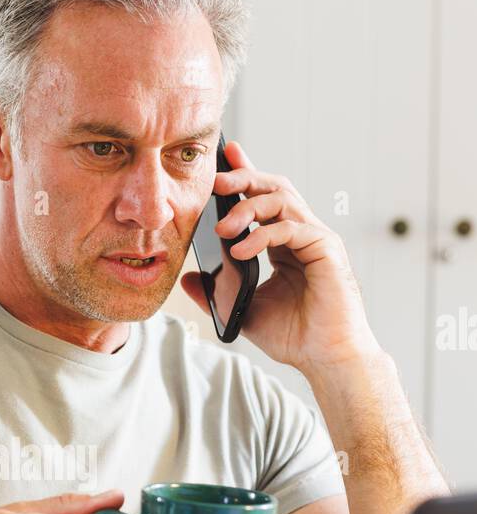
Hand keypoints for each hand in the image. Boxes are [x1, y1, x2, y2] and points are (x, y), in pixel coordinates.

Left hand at [180, 140, 381, 373]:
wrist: (326, 358)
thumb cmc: (294, 336)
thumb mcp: (243, 309)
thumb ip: (216, 292)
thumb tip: (186, 279)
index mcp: (285, 242)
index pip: (264, 198)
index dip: (246, 173)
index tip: (225, 155)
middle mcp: (302, 233)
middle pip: (273, 188)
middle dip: (243, 177)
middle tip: (214, 182)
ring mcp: (316, 238)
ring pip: (282, 200)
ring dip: (247, 208)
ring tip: (221, 228)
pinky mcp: (326, 249)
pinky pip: (291, 228)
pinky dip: (262, 236)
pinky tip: (240, 251)